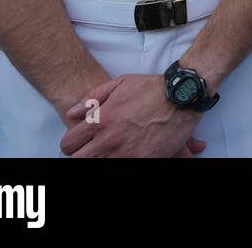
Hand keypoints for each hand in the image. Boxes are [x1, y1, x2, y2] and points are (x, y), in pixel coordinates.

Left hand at [60, 75, 205, 157]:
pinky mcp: (142, 160)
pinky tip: (126, 153)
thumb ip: (93, 97)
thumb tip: (72, 112)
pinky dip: (120, 160)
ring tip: (110, 150)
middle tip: (92, 149)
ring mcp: (125, 153)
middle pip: (78, 160)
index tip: (79, 142)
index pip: (69, 144)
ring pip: (97, 165)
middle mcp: (109, 140)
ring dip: (101, 158)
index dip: (71, 143)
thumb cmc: (153, 89)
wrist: (183, 97)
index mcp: (101, 120)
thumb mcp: (121, 83)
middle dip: (82, 155)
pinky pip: (121, 167)